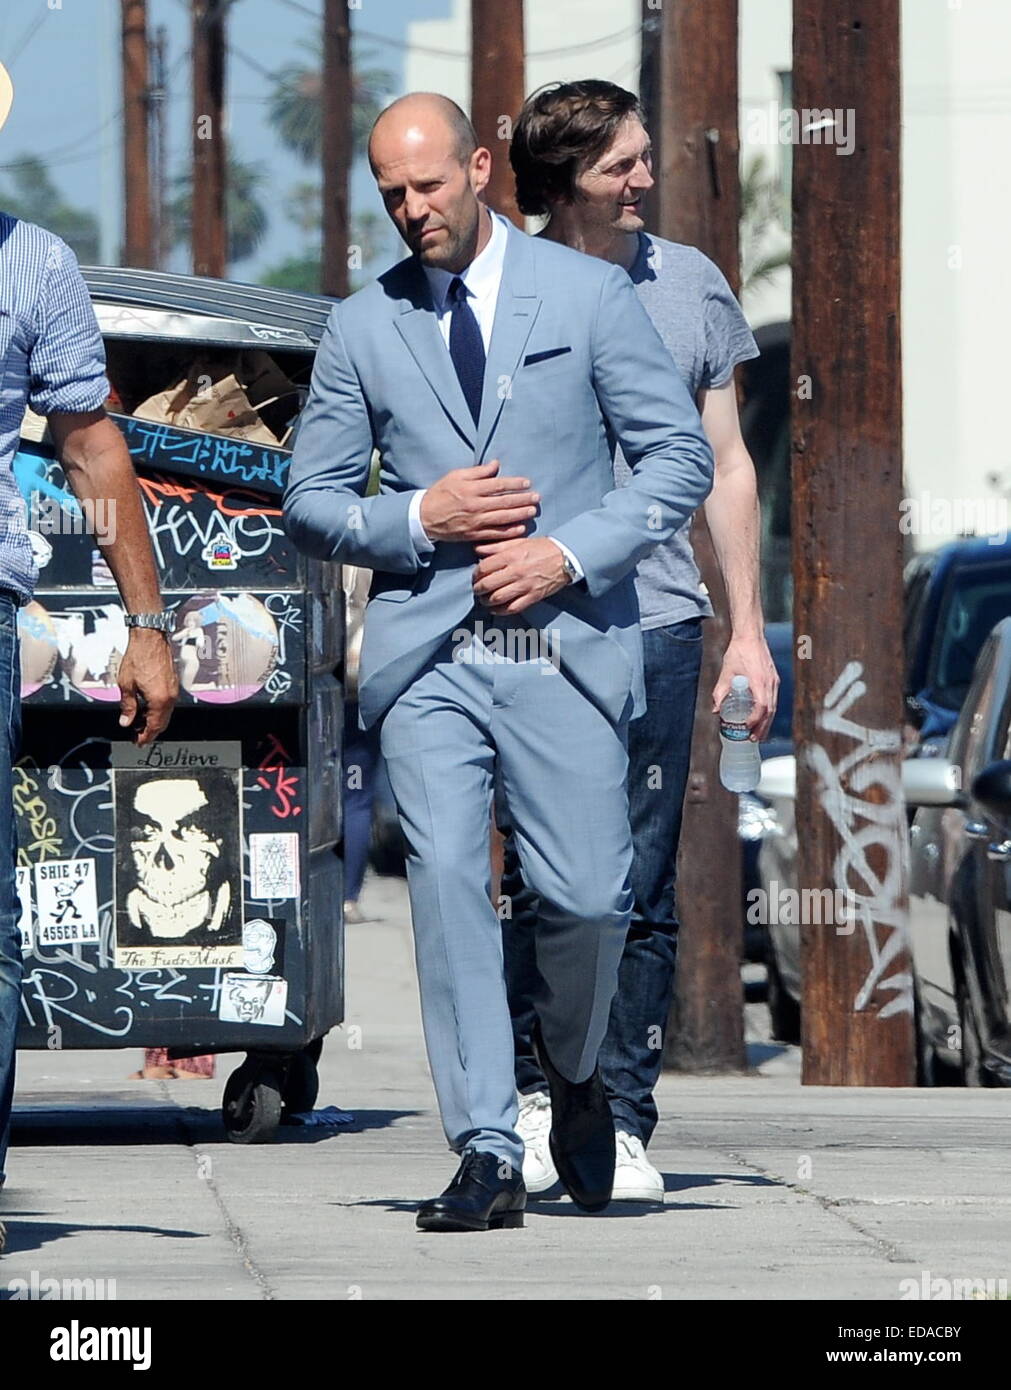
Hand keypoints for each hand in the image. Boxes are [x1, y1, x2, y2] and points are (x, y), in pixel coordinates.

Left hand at [117, 629, 178, 745]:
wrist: (150, 639)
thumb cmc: (138, 657)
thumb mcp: (126, 685)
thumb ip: (128, 706)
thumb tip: (126, 721)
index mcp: (159, 700)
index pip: (154, 726)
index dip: (145, 736)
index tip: (137, 741)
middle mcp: (170, 697)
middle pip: (162, 723)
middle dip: (150, 731)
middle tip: (138, 735)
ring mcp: (173, 690)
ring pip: (166, 714)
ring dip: (154, 721)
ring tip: (140, 722)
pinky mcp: (173, 684)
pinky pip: (168, 704)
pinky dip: (159, 711)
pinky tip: (147, 708)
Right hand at [420, 459, 539, 542]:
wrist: (425, 517)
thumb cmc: (441, 493)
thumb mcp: (456, 476)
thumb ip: (477, 472)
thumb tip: (496, 464)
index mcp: (471, 489)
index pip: (498, 485)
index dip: (514, 484)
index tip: (527, 483)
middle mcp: (475, 506)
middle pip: (504, 502)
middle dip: (523, 500)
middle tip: (537, 497)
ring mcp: (475, 522)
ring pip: (502, 518)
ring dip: (520, 515)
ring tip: (533, 511)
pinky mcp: (474, 535)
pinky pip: (495, 534)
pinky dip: (509, 532)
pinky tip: (521, 528)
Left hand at [472, 537, 569, 614]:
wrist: (566, 557)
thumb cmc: (542, 548)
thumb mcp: (519, 541)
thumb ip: (497, 546)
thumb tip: (477, 549)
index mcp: (511, 556)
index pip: (484, 568)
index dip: (475, 574)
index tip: (475, 577)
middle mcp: (516, 571)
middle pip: (487, 585)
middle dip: (478, 589)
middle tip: (477, 590)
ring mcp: (525, 585)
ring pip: (497, 598)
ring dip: (486, 601)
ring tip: (484, 600)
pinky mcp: (533, 596)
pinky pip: (512, 608)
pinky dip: (500, 611)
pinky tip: (496, 609)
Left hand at [712, 633, 779, 741]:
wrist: (751, 636)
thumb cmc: (738, 652)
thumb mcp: (726, 673)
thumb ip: (720, 692)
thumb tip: (716, 711)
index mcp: (759, 681)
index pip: (762, 706)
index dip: (755, 719)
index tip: (746, 727)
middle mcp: (770, 683)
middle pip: (770, 711)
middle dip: (763, 727)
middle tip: (754, 739)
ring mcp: (774, 681)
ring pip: (774, 707)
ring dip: (767, 722)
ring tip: (758, 734)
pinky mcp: (774, 679)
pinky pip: (773, 700)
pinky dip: (768, 712)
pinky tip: (762, 719)